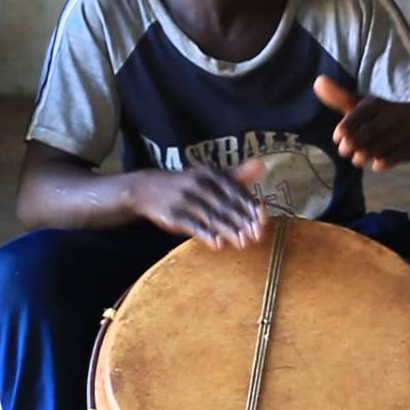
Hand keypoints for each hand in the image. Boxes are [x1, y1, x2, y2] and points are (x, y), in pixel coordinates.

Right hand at [128, 159, 267, 249]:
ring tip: (244, 243)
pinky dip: (206, 235)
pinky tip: (218, 244)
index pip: (235, 190)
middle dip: (244, 221)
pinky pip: (193, 226)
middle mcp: (198, 184)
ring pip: (212, 217)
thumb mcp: (209, 176)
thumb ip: (237, 176)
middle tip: (258, 235)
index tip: (263, 220)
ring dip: (229, 231)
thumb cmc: (187, 185)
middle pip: (226, 205)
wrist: (146, 189)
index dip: (250, 206)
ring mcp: (184, 199)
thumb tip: (263, 165)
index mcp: (210, 173)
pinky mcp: (172, 215)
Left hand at [313, 75, 409, 171]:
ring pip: (381, 146)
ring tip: (357, 159)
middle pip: (369, 131)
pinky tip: (376, 165)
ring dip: (365, 155)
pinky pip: (395, 157)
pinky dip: (383, 162)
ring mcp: (403, 132)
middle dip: (354, 143)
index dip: (346, 127)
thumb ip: (341, 98)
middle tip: (344, 151)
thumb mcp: (365, 105)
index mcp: (378, 104)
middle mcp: (392, 116)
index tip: (337, 137)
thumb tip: (317, 81)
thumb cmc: (384, 115)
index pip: (359, 113)